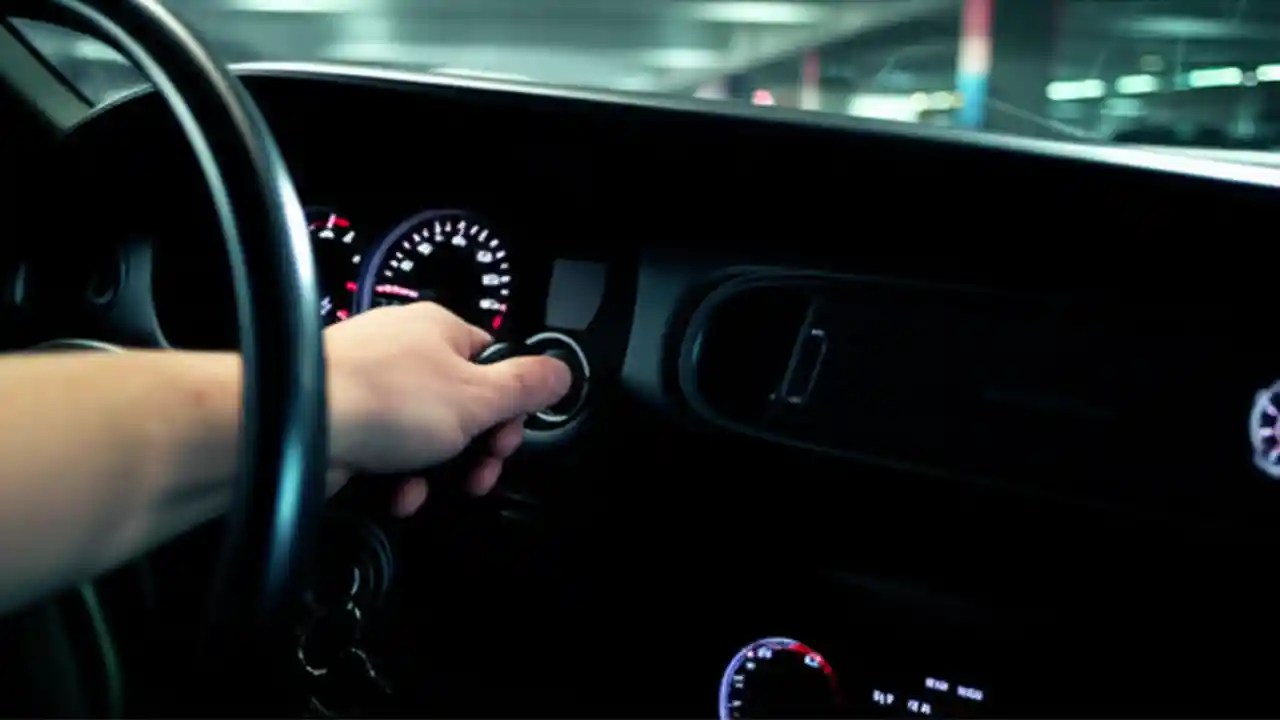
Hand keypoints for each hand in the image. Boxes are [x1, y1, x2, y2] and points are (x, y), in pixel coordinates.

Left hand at [324, 302, 570, 514]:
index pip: (495, 363)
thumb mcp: (478, 398)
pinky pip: (389, 450)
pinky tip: (398, 492)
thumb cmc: (384, 401)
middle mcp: (404, 350)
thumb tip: (560, 373)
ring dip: (437, 469)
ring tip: (432, 486)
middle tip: (477, 470)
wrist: (299, 424)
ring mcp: (371, 384)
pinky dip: (399, 476)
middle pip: (463, 403)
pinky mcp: (346, 419)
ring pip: (426, 433)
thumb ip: (526, 386)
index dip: (509, 409)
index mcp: (440, 330)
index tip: (506, 440)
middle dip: (475, 447)